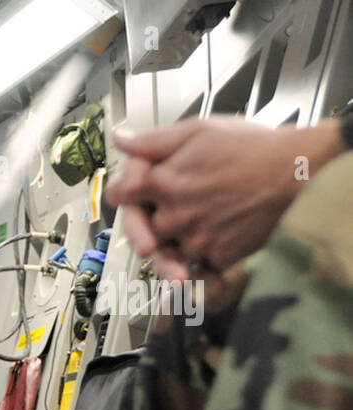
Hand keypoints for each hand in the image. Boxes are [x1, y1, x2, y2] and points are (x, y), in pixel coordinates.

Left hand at [105, 118, 342, 279]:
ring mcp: (195, 240)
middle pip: (143, 230)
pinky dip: (202, 268)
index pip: (120, 196)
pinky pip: (200, 267)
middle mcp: (173, 216)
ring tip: (184, 254)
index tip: (131, 193)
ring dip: (171, 253)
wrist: (299, 171)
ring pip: (170, 251)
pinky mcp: (218, 256)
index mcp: (160, 183)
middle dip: (144, 230)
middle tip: (153, 232)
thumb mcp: (199, 131)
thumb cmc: (252, 147)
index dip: (124, 193)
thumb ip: (153, 142)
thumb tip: (120, 140)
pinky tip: (208, 265)